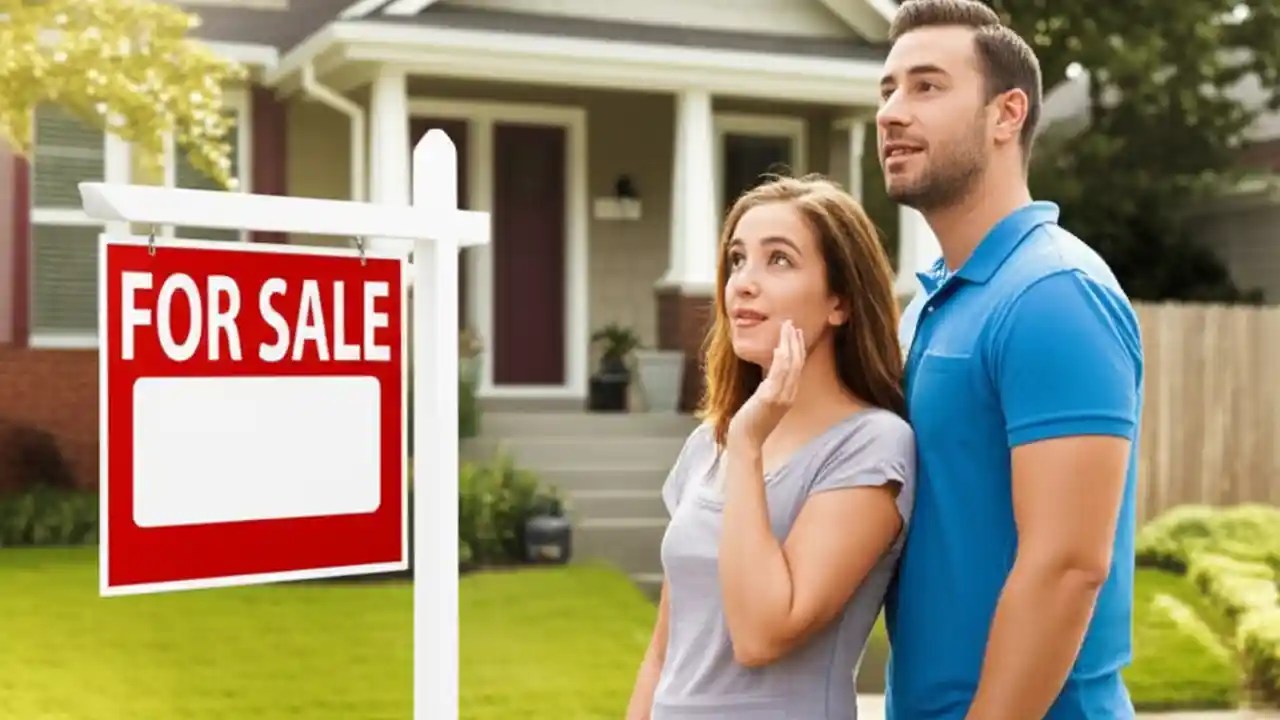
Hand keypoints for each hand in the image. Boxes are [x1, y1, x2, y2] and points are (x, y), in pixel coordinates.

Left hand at [728, 319, 805, 447]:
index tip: (796, 333)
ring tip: (786, 328)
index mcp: (789, 395)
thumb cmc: (751, 422)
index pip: (798, 367)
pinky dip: (781, 359)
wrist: (745, 440)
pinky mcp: (769, 399)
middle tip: (792, 324)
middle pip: (797, 363)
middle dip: (795, 341)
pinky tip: (779, 347)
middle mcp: (789, 395)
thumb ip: (769, 388)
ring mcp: (781, 397)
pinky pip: (779, 375)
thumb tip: (769, 375)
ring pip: (790, 365)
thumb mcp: (764, 401)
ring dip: (789, 344)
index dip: (798, 348)